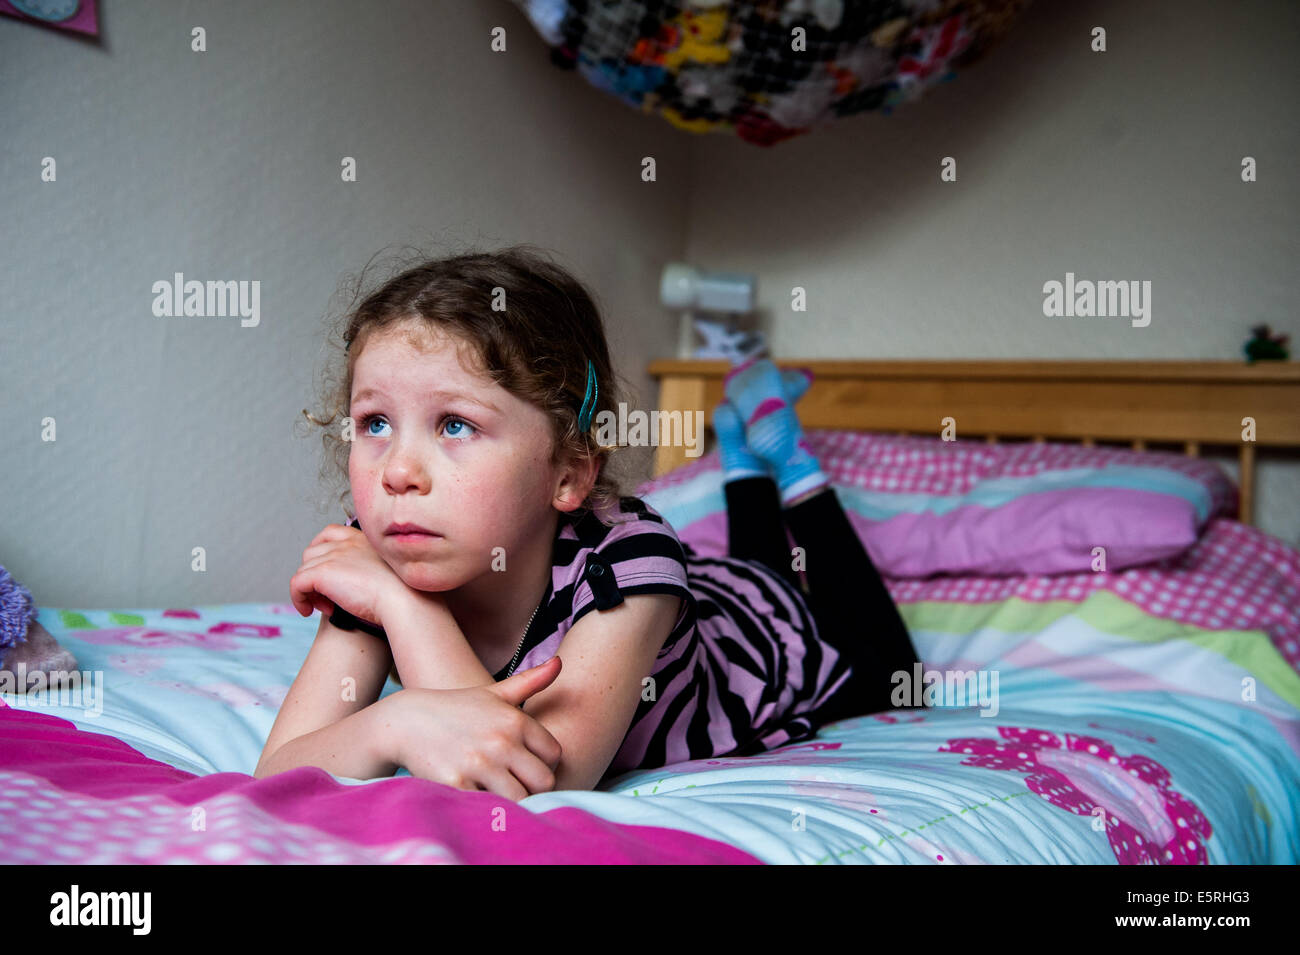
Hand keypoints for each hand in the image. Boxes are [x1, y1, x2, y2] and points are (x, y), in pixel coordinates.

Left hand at [289, 522, 407, 627]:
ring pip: (303, 570)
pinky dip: (298, 599)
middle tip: (329, 597)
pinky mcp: (323, 572)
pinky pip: (296, 584)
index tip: (326, 572)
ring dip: (310, 590)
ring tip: (327, 606)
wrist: (405, 600)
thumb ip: (370, 570)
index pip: (331, 533)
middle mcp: (347, 543)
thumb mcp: (389, 574)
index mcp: (364, 539)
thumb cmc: (404, 595)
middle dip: (314, 574)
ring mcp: (334, 556)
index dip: (321, 551)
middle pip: (312, 553)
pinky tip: (310, 611)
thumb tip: (355, 585)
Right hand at [386, 656, 563, 800]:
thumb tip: (560, 661)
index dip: (544, 763)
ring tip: (500, 796)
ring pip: (520, 800)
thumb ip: (530, 680)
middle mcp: (500, 742)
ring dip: (513, 802)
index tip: (528, 766)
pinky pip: (488, 809)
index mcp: (515, 720)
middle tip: (517, 785)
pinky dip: (488, 810)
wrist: (405, 722)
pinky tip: (479, 799)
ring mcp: (479, 765)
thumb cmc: (456, 709)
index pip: (554, 755)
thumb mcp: (493, 693)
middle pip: (543, 782)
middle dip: (533, 787)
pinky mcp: (457, 785)